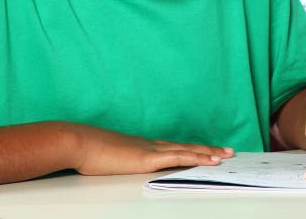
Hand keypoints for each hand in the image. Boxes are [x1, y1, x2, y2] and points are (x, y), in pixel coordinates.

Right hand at [72, 124, 233, 174]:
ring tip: (226, 156)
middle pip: (186, 147)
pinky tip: (211, 160)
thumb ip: (117, 160)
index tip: (206, 151)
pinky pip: (180, 157)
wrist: (78, 142)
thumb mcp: (107, 158)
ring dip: (209, 153)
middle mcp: (151, 145)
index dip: (192, 150)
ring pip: (188, 150)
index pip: (174, 148)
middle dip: (208, 150)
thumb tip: (118, 163)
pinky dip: (197, 158)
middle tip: (227, 151)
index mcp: (142, 146)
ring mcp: (151, 150)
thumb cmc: (87, 151)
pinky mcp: (149, 158)